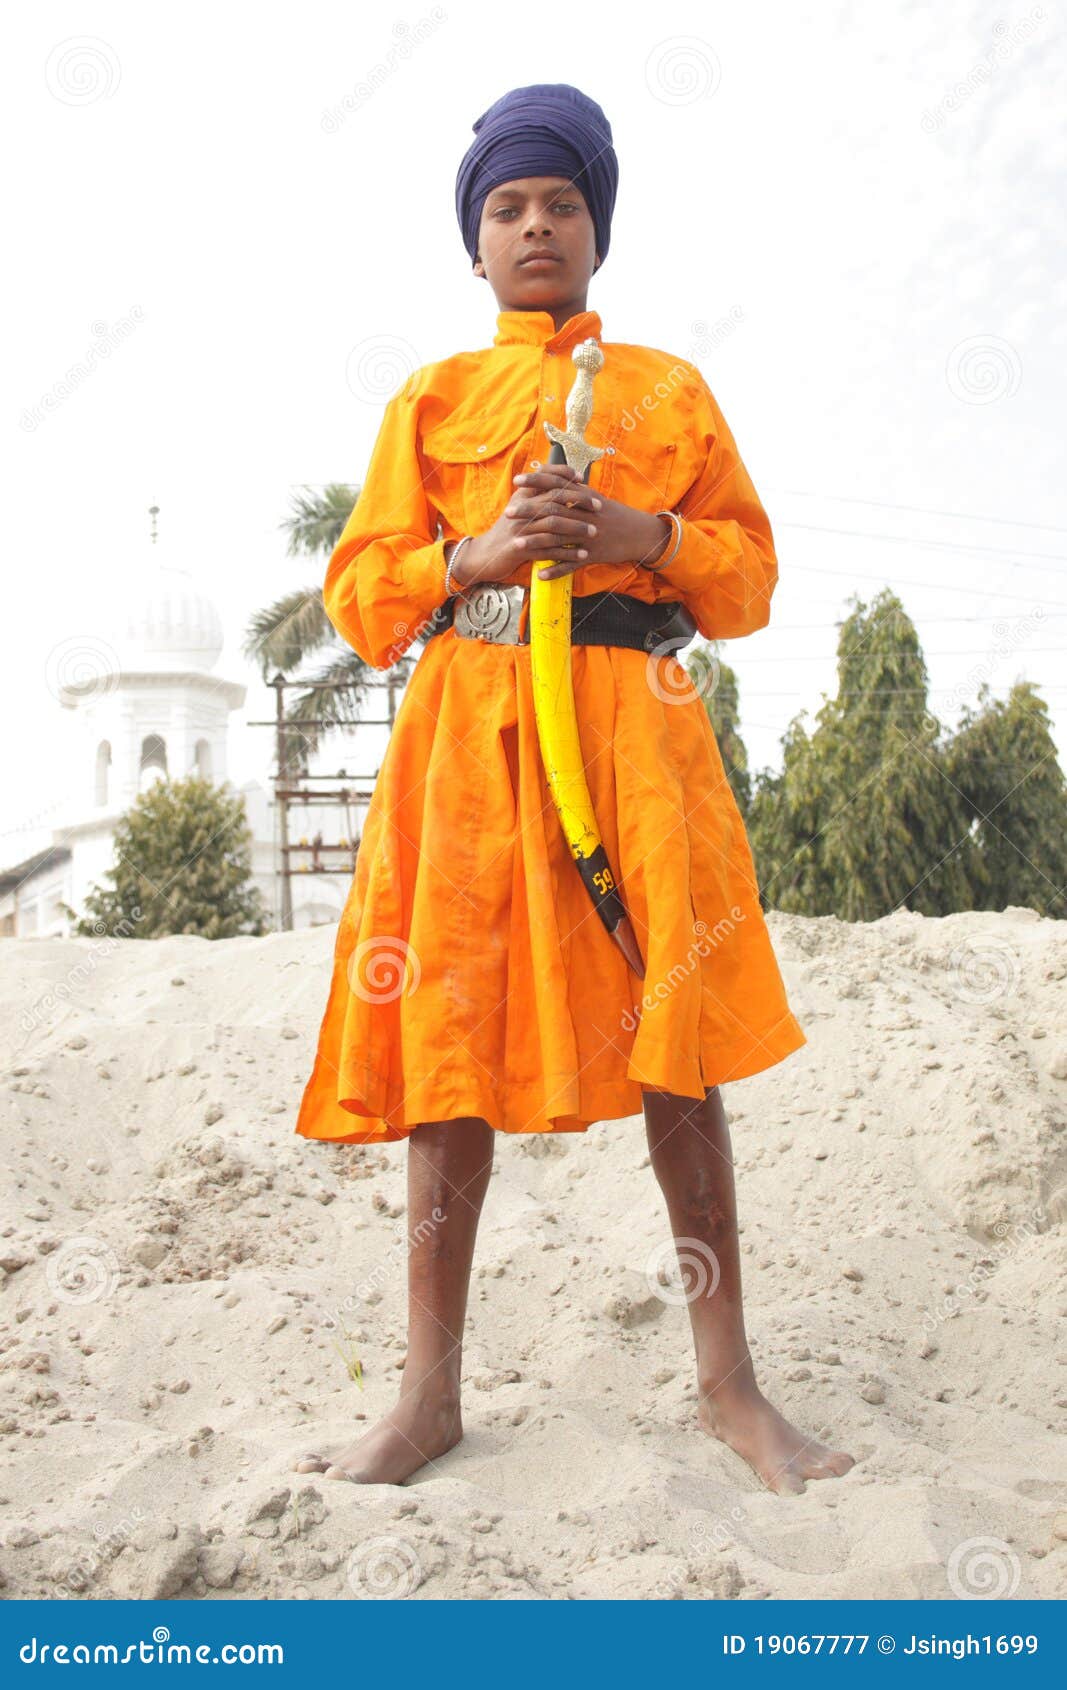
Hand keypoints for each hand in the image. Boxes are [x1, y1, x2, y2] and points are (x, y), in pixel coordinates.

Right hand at [449, 464, 601, 588]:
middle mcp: (521, 509)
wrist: (485, 555)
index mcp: (521, 497)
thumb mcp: (518, 509)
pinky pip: (548, 550)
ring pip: (553, 525)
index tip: (581, 479)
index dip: (563, 474)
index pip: (544, 476)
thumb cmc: (507, 533)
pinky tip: (582, 555)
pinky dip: (567, 552)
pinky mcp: (520, 549)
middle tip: (598, 507)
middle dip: (579, 502)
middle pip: (554, 499)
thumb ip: (534, 497)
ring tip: (593, 532)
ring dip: (576, 528)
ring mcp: (520, 529)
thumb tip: (557, 485)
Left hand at [506, 466, 671, 579]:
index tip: (516, 480)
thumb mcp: (595, 498)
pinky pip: (572, 564)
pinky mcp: (594, 555)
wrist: (640, 533)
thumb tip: (553, 477)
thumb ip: (574, 490)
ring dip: (535, 543)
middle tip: (507, 513)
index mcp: (585, 498)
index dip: (536, 481)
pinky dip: (556, 570)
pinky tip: (539, 575)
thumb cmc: (613, 514)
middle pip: (553, 510)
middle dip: (529, 511)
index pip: (557, 484)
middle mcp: (585, 515)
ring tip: (515, 544)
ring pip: (559, 539)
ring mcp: (589, 536)